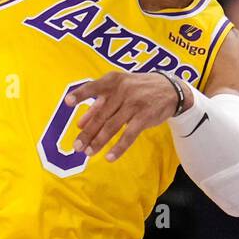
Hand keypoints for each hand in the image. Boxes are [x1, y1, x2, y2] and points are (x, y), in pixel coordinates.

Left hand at [65, 71, 186, 161]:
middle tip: (76, 147)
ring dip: (99, 141)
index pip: (95, 87)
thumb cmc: (139, 89)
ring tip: (88, 153)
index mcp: (114, 81)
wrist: (170, 90)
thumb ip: (99, 104)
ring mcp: (134, 103)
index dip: (81, 94)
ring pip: (112, 126)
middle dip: (88, 132)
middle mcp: (123, 90)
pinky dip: (119, 147)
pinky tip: (110, 157)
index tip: (67, 102)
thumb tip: (80, 123)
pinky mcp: (145, 116)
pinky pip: (129, 134)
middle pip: (101, 114)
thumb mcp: (120, 89)